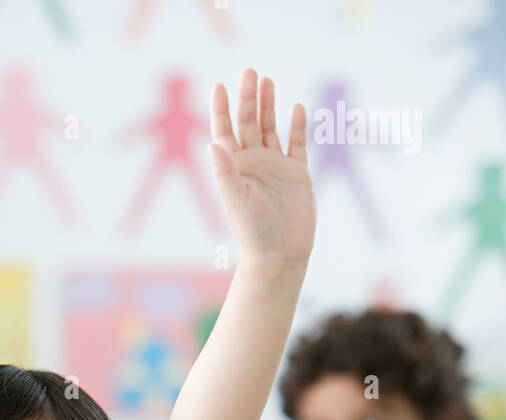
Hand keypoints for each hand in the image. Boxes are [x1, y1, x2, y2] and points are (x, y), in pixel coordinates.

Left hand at [208, 67, 314, 267]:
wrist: (282, 255)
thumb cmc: (254, 233)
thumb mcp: (237, 202)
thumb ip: (225, 173)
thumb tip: (212, 144)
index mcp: (235, 168)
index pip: (225, 132)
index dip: (221, 109)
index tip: (220, 86)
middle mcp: (253, 163)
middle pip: (248, 123)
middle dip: (248, 98)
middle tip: (250, 72)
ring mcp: (276, 166)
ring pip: (270, 128)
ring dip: (268, 105)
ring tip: (267, 81)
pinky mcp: (298, 174)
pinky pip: (297, 144)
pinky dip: (297, 126)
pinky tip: (296, 109)